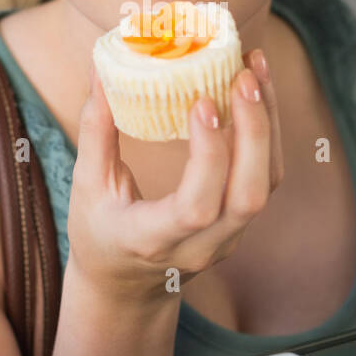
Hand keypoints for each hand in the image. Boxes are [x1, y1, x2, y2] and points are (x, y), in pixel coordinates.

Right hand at [65, 50, 284, 302]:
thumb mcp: (88, 188)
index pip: (196, 208)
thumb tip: (100, 67)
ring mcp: (226, 238)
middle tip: (243, 75)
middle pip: (248, 197)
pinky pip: (265, 177)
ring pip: (265, 184)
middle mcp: (199, 246)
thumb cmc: (99, 233)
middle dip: (254, 132)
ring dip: (267, 122)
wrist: (126, 288)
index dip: (209, 156)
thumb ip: (95, 131)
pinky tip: (257, 89)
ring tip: (256, 66)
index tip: (203, 102)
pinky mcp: (240, 224)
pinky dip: (267, 131)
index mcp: (152, 241)